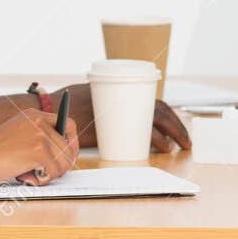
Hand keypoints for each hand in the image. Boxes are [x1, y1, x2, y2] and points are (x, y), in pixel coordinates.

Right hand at [0, 111, 79, 185]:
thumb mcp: (16, 138)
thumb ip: (37, 141)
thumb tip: (65, 159)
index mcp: (34, 116)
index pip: (68, 125)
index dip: (72, 143)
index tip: (66, 158)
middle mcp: (39, 121)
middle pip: (69, 147)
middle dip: (60, 166)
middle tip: (41, 174)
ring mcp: (39, 134)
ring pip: (64, 161)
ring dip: (49, 174)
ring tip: (27, 174)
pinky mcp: (38, 149)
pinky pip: (53, 171)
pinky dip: (41, 180)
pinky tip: (22, 175)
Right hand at [58, 83, 191, 152]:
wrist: (50, 110)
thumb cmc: (68, 105)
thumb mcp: (94, 97)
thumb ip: (111, 104)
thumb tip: (126, 117)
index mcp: (122, 90)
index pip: (155, 100)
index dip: (170, 114)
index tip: (178, 126)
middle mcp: (124, 98)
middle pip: (160, 110)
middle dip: (177, 126)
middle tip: (187, 141)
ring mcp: (119, 111)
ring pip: (155, 120)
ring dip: (171, 134)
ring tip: (177, 146)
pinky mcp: (115, 126)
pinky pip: (141, 133)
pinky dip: (156, 140)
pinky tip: (164, 148)